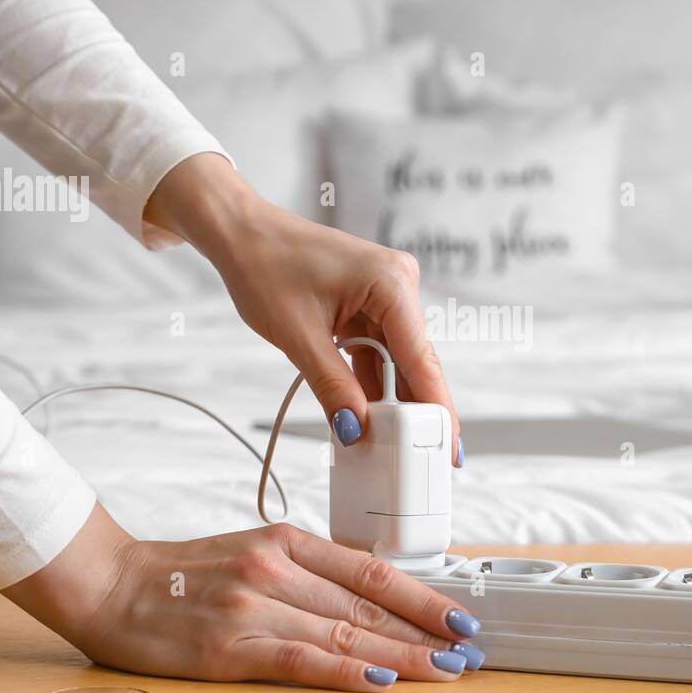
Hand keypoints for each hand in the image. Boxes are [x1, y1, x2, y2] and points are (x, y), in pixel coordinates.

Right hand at [3, 503, 483, 689]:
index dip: (422, 595)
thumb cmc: (184, 573)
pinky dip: (342, 667)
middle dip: (425, 630)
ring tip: (443, 669)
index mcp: (286, 541)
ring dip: (401, 654)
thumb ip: (309, 569)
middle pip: (366, 603)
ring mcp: (252, 605)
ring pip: (342, 630)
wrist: (110, 584)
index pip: (371, 570)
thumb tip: (371, 594)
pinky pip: (297, 657)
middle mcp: (275, 567)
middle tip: (468, 651)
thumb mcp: (254, 550)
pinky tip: (377, 678)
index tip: (460, 615)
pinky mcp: (227, 644)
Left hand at [145, 154, 461, 464]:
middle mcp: (399, 283)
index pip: (422, 358)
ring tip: (392, 444)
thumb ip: (332, 386)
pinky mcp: (372, 301)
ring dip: (391, 398)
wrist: (240, 232)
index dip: (437, 409)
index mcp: (391, 283)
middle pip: (417, 361)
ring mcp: (388, 292)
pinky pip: (380, 349)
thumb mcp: (297, 336)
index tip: (451, 448)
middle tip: (426, 460)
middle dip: (416, 411)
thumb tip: (356, 429)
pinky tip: (369, 413)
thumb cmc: (264, 265)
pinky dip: (372, 380)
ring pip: (398, 359)